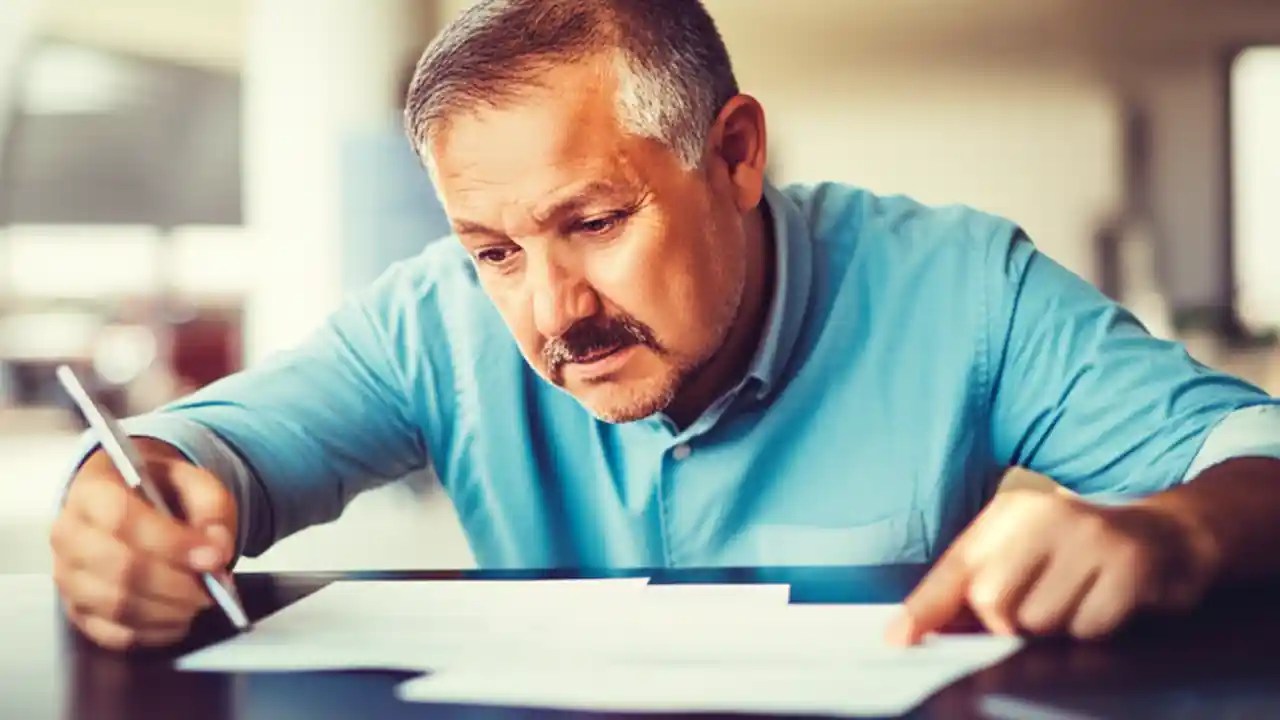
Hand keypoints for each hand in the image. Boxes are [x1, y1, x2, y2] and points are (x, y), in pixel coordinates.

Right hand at [50, 439, 237, 649]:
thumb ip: (212, 507)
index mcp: (92, 489)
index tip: (212, 558)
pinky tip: (179, 620)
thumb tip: (217, 550)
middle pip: (118, 568)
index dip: (171, 543)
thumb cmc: (163, 491)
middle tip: (211, 588)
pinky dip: (152, 633)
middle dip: (175, 584)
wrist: (136, 504)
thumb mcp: (195, 481)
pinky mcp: (77, 610)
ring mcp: (68, 576)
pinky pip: (111, 633)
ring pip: (115, 605)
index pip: (121, 519)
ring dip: (167, 611)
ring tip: (199, 602)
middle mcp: (69, 533)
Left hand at [886, 488, 1219, 644]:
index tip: (900, 640)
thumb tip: (912, 630)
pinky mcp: (1127, 566)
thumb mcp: (1019, 550)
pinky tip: (1103, 602)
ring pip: (1040, 622)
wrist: (1165, 536)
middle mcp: (1045, 516)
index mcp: (1009, 512)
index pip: (955, 566)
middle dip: (1008, 623)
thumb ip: (969, 585)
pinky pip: (1087, 629)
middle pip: (993, 603)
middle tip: (1037, 606)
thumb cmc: (1077, 550)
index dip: (926, 608)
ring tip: (1074, 598)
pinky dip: (1092, 628)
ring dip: (1054, 626)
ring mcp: (1089, 539)